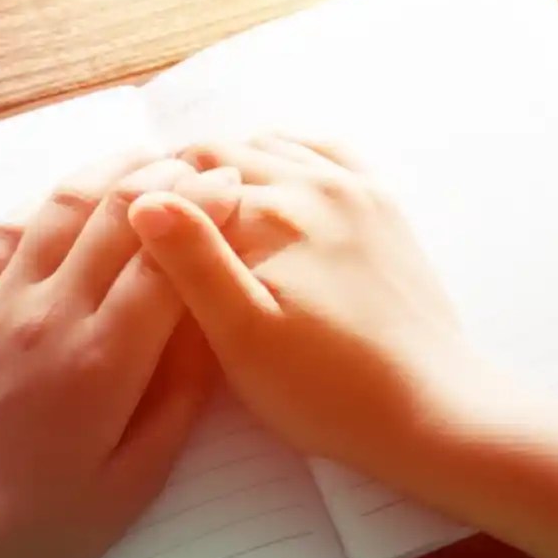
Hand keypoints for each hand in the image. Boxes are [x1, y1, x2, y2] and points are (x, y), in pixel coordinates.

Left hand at [0, 153, 238, 557]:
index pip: (166, 259)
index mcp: (104, 360)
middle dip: (166, 176)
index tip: (232, 185)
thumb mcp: (138, 480)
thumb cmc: (48, 523)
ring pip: (59, 208)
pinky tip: (69, 192)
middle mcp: (50, 316)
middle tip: (199, 157)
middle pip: (116, 216)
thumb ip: (180, 398)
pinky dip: (42, 201)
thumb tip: (209, 326)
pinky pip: (1, 233)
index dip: (204, 211)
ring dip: (106, 171)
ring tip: (144, 153)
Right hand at [127, 137, 473, 476]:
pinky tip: (274, 188)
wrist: (432, 411)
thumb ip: (192, 262)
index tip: (126, 239)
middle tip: (162, 233)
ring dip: (232, 167)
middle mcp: (314, 182)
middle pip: (224, 153)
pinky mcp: (382, 206)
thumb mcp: (243, 338)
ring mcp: (356, 189)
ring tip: (209, 217)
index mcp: (271, 212)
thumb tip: (145, 198)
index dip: (146, 204)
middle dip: (184, 181)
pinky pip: (324, 153)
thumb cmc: (328, 391)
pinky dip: (288, 159)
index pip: (182, 179)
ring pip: (271, 146)